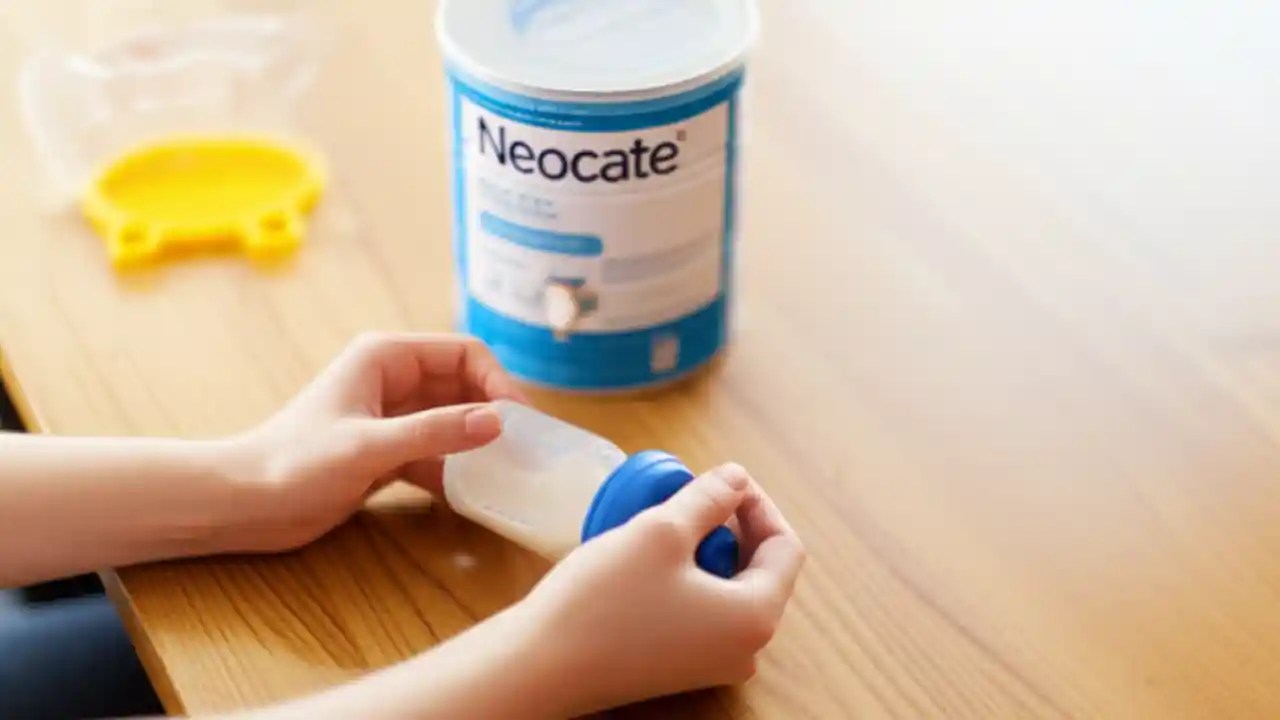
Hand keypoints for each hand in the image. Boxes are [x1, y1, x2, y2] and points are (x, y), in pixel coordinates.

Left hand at [225, 333, 525, 552]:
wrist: (244, 504)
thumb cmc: (294, 465)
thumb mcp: (370, 447)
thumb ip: (435, 432)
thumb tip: (498, 423)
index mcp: (386, 357)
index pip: (463, 353)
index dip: (497, 382)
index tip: (519, 422)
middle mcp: (393, 381)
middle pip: (465, 386)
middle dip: (494, 412)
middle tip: (525, 449)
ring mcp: (392, 418)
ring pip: (455, 420)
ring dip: (479, 442)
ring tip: (510, 471)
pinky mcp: (388, 453)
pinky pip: (438, 453)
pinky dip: (458, 469)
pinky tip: (475, 492)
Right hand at [518, 464, 805, 715]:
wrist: (541, 667)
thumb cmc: (605, 598)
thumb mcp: (662, 531)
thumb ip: (710, 499)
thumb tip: (738, 478)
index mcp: (756, 617)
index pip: (786, 547)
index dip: (760, 504)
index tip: (724, 479)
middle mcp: (745, 649)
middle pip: (761, 570)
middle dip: (732, 525)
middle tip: (694, 495)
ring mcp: (712, 664)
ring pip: (729, 590)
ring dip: (706, 549)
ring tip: (667, 521)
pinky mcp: (679, 668)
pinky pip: (702, 612)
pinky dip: (687, 577)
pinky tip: (649, 558)